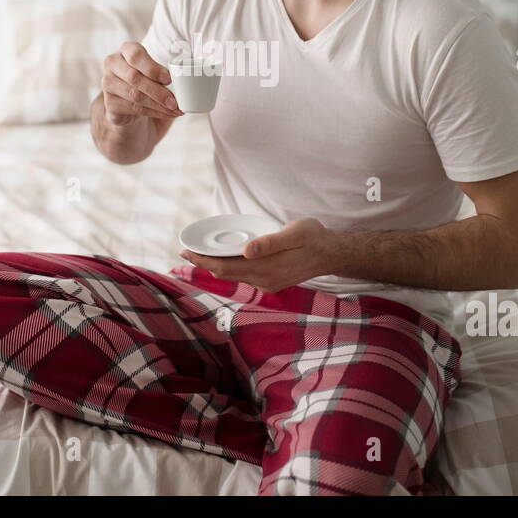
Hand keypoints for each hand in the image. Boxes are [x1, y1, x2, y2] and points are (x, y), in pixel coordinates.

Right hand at [101, 41, 182, 125]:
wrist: (130, 102)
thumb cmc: (147, 80)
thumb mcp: (154, 71)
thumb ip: (163, 74)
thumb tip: (181, 84)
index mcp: (126, 50)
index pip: (136, 55)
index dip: (153, 68)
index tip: (169, 79)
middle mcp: (112, 64)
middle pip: (134, 77)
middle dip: (158, 91)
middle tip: (175, 102)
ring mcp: (108, 84)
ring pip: (134, 95)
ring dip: (158, 105)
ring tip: (174, 110)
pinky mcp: (109, 103)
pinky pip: (133, 108)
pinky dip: (153, 112)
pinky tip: (165, 114)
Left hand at [178, 217, 336, 293]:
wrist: (332, 254)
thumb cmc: (314, 238)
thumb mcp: (295, 233)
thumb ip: (271, 242)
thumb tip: (247, 250)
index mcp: (267, 269)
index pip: (225, 267)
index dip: (203, 261)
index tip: (185, 252)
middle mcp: (264, 280)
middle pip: (225, 273)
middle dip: (203, 263)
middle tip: (185, 251)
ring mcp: (267, 283)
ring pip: (233, 276)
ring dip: (215, 265)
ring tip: (199, 253)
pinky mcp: (271, 280)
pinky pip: (242, 275)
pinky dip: (229, 266)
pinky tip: (224, 257)